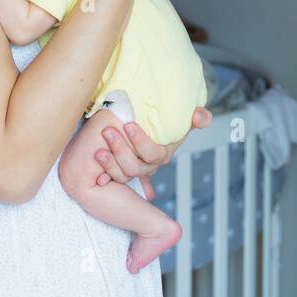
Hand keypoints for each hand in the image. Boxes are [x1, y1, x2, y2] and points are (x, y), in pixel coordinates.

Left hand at [93, 106, 212, 186]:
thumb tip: (200, 117)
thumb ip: (197, 117)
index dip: (141, 142)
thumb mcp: (181, 118)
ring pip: (122, 175)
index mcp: (162, 154)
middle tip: (108, 131)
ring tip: (99, 149)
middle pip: (135, 167)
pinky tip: (96, 162)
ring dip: (109, 163)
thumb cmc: (163, 121)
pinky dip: (104, 174)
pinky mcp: (118, 172)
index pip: (153, 153)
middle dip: (121, 150)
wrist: (141, 126)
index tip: (128, 124)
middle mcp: (148, 166)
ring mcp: (133, 170)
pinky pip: (112, 179)